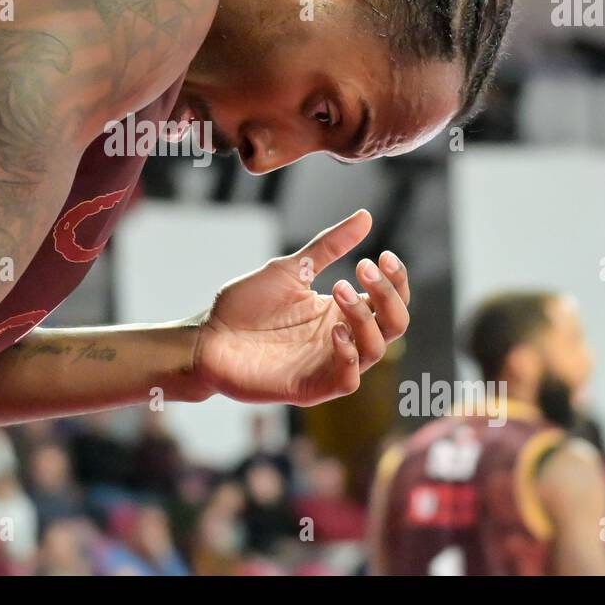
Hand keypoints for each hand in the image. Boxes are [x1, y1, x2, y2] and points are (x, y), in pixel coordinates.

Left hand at [192, 210, 409, 406]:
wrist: (207, 336)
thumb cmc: (246, 305)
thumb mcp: (291, 269)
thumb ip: (329, 247)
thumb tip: (365, 216)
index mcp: (342, 312)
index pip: (389, 301)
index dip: (396, 281)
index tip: (384, 255)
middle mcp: (343, 339)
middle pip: (394, 325)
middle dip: (387, 295)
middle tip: (363, 268)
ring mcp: (328, 365)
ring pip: (376, 350)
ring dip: (364, 317)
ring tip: (339, 289)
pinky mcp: (311, 387)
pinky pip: (348, 379)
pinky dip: (349, 355)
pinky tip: (335, 331)